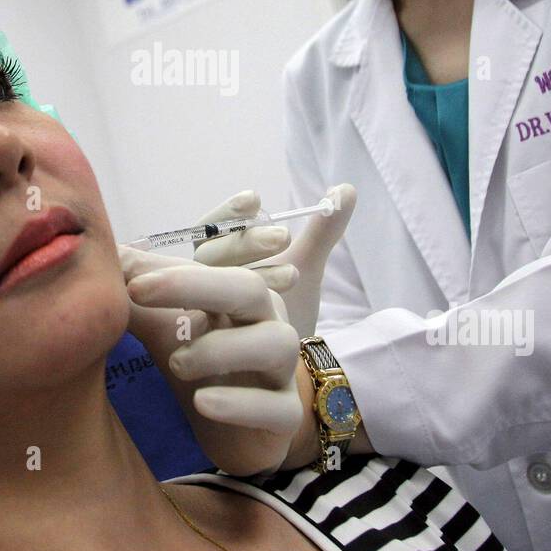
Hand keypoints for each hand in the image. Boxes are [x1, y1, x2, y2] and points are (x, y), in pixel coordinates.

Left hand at [119, 184, 355, 475]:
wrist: (233, 430)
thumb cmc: (202, 366)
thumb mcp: (165, 325)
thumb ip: (139, 290)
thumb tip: (100, 253)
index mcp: (239, 292)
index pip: (220, 261)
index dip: (177, 269)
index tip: (129, 281)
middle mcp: (268, 321)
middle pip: (251, 288)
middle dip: (197, 285)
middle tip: (140, 292)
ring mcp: (283, 368)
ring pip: (275, 344)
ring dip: (221, 349)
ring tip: (176, 363)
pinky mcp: (287, 415)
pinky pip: (278, 407)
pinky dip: (241, 404)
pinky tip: (203, 403)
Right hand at [192, 184, 356, 338]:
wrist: (289, 360)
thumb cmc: (289, 305)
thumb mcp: (307, 265)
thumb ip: (322, 231)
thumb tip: (347, 189)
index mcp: (220, 255)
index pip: (212, 227)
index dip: (229, 211)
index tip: (255, 199)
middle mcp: (203, 281)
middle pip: (210, 254)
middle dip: (247, 242)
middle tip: (283, 237)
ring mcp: (202, 312)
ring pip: (212, 285)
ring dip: (252, 275)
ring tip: (294, 274)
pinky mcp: (209, 343)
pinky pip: (217, 324)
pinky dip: (242, 314)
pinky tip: (274, 312)